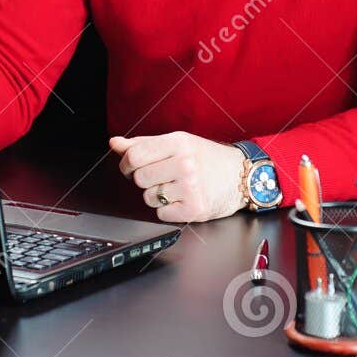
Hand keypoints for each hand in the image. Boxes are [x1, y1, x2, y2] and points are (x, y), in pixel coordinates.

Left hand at [109, 132, 245, 222]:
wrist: (241, 176)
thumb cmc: (207, 158)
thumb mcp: (178, 143)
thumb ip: (144, 143)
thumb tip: (115, 143)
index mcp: (178, 143)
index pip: (135, 155)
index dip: (126, 163)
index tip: (131, 167)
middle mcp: (185, 163)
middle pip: (139, 178)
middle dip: (144, 180)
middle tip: (159, 177)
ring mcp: (191, 187)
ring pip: (148, 197)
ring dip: (156, 195)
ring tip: (174, 188)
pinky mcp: (194, 208)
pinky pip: (161, 213)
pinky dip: (167, 210)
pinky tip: (181, 199)